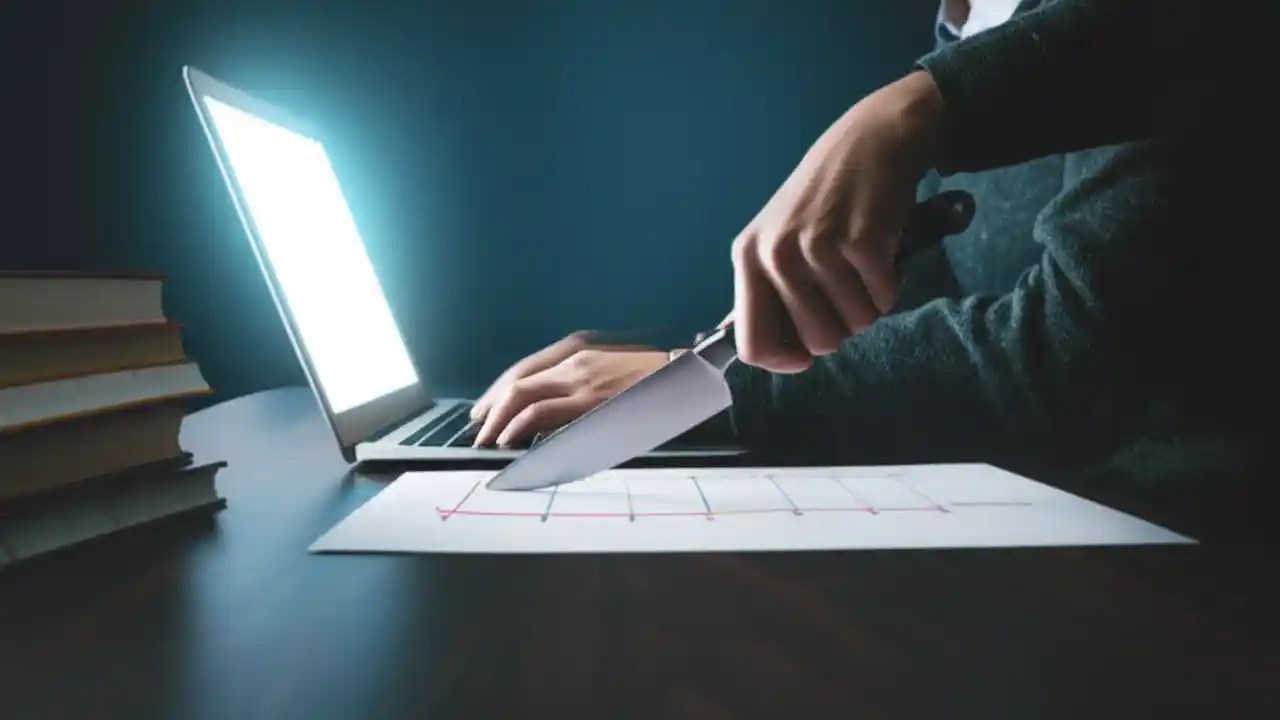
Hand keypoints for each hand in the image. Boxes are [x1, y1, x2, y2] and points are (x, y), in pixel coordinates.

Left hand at [471, 332, 667, 446]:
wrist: (689, 375)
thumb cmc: (654, 381)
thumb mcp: (611, 372)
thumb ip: (582, 383)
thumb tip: (553, 411)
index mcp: (578, 349)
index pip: (525, 368)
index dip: (500, 390)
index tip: (486, 408)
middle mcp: (574, 359)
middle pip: (517, 379)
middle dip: (491, 406)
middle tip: (478, 427)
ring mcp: (581, 378)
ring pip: (522, 394)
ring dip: (497, 420)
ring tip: (486, 440)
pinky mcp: (589, 400)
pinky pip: (540, 412)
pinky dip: (517, 426)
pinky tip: (508, 439)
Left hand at [730, 70, 945, 371]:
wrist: (872, 138)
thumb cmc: (826, 196)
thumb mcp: (779, 237)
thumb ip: (772, 290)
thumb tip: (773, 353)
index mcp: (748, 257)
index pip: (752, 343)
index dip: (783, 360)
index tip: (804, 355)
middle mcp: (776, 254)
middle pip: (816, 341)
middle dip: (841, 326)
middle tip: (846, 289)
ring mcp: (818, 247)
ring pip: (855, 323)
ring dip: (869, 302)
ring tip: (862, 263)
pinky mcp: (862, 241)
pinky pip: (884, 298)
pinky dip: (891, 283)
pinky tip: (882, 251)